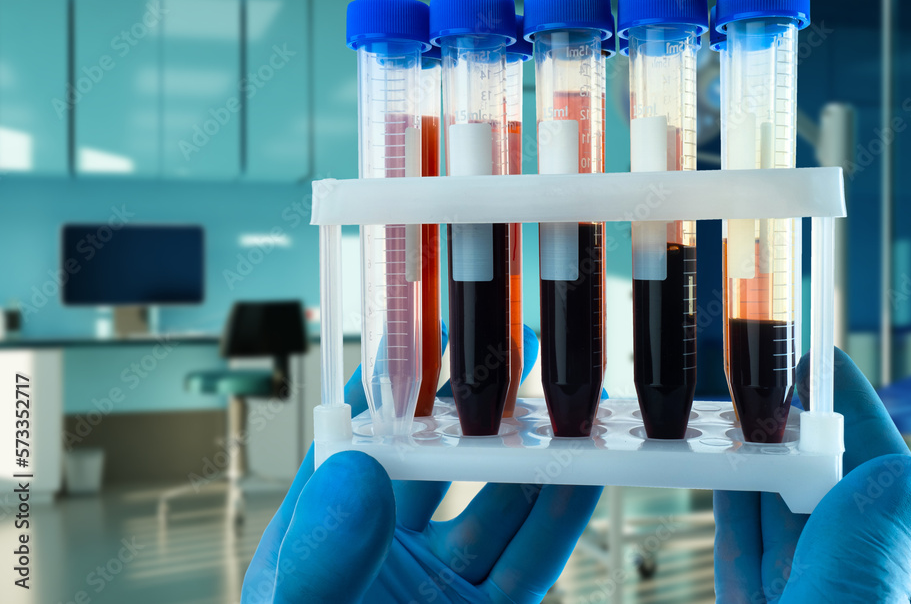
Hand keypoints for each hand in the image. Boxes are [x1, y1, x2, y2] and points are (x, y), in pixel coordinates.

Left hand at [242, 324, 602, 603]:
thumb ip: (325, 556)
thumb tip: (353, 462)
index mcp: (324, 543)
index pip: (356, 441)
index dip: (389, 384)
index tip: (426, 331)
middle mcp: (385, 557)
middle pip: (439, 461)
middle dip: (478, 407)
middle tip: (515, 352)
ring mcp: (442, 589)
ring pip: (496, 501)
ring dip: (532, 450)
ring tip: (565, 398)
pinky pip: (532, 554)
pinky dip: (562, 510)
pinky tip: (586, 468)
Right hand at [714, 348, 910, 602]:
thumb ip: (865, 562)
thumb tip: (899, 473)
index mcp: (904, 603)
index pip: (896, 502)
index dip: (865, 426)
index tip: (830, 365)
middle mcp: (854, 598)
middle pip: (835, 507)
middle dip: (804, 441)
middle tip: (768, 383)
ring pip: (786, 528)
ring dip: (759, 468)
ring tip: (736, 416)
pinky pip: (746, 558)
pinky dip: (733, 512)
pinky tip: (720, 472)